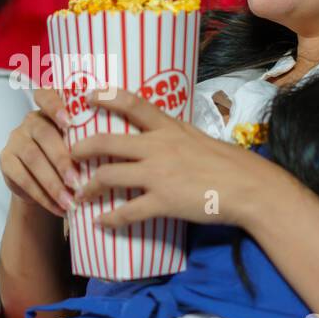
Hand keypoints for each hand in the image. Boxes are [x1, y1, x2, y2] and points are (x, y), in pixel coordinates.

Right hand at [0, 87, 82, 217]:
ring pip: (32, 158)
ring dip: (52, 183)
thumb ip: (93, 139)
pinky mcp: (6, 160)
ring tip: (71, 201)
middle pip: (44, 135)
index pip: (46, 95)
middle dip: (62, 160)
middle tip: (78, 182)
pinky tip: (59, 208)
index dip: (55, 106)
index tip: (69, 122)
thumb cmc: (74, 159)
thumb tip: (120, 147)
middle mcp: (31, 120)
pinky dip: (42, 195)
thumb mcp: (83, 145)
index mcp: (51, 109)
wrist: (46, 185)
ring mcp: (16, 139)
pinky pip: (22, 178)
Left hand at [69, 86, 286, 229]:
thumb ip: (175, 137)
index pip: (133, 104)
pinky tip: (101, 222)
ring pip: (108, 175)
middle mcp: (158, 146)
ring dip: (88, 186)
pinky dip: (109, 218)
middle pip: (107, 141)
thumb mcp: (198, 139)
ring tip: (79, 194)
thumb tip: (161, 138)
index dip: (107, 96)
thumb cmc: (228, 164)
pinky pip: (126, 211)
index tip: (87, 95)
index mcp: (169, 127)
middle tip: (70, 154)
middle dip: (81, 148)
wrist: (249, 188)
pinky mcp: (162, 201)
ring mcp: (158, 174)